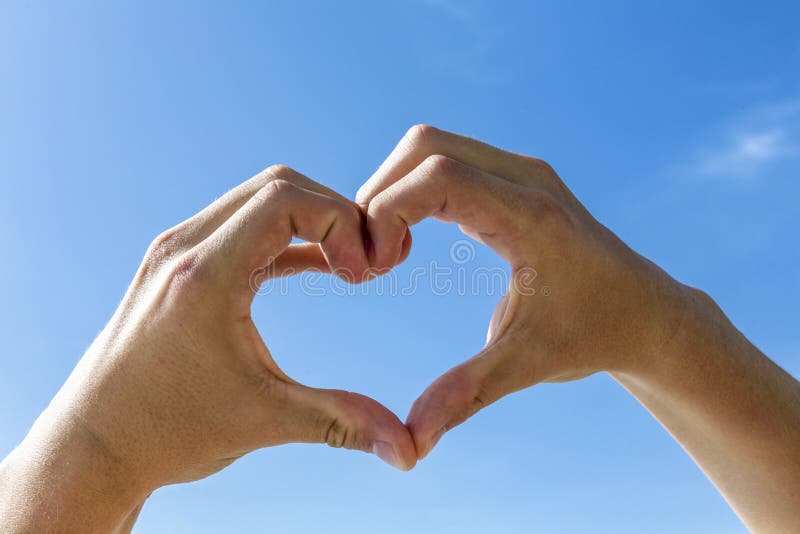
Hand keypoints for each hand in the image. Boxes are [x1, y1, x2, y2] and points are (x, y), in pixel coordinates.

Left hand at [0, 165, 415, 530]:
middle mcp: (184, 249)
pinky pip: (242, 228)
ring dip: (310, 222)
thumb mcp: (262, 423)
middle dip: (334, 215)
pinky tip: (320, 268)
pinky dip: (287, 239)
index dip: (342, 221)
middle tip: (366, 264)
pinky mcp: (178, 266)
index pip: (285, 198)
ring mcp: (176, 252)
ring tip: (349, 267)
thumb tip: (408, 452)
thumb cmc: (168, 434)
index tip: (366, 271)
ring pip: (257, 200)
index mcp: (204, 276)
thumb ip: (341, 423)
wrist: (95, 446)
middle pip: (276, 186)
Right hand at [357, 125, 689, 458]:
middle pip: (425, 145)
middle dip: (380, 194)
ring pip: (431, 147)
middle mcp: (526, 178)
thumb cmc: (591, 336)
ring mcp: (521, 173)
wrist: (644, 312)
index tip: (377, 266)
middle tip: (373, 259)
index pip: (438, 174)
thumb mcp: (527, 365)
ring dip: (394, 191)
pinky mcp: (513, 180)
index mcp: (531, 215)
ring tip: (389, 254)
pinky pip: (446, 162)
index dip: (388, 209)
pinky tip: (410, 242)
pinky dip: (414, 193)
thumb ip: (465, 395)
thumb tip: (411, 444)